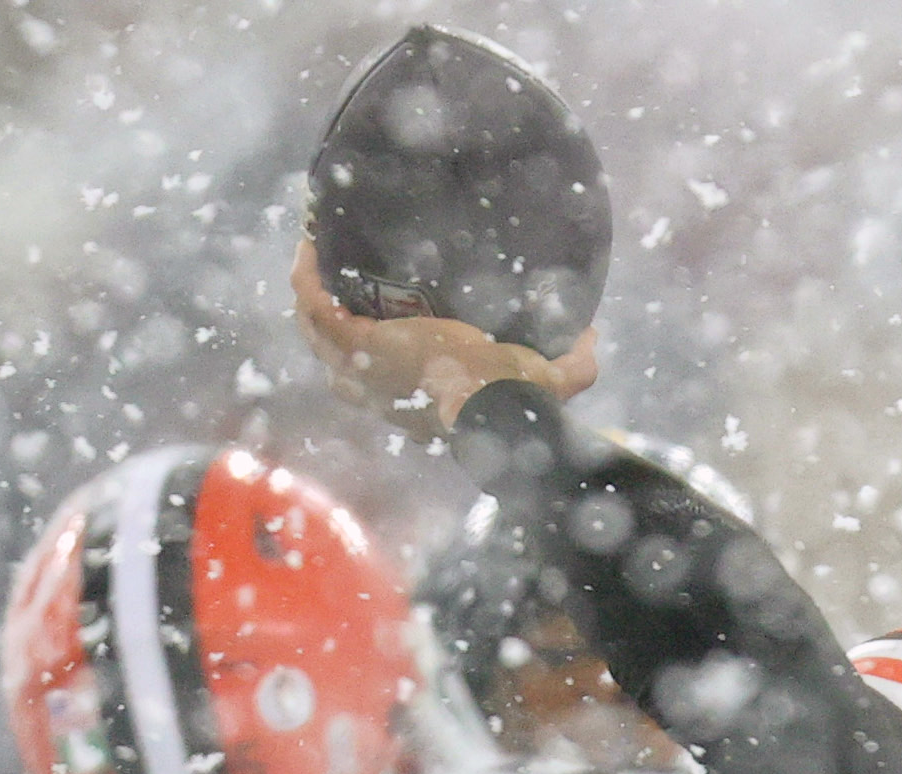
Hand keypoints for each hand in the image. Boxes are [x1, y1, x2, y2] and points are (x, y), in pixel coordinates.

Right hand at [290, 239, 597, 436]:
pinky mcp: (350, 341)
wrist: (488, 402)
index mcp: (413, 400)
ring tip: (322, 252)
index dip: (375, 345)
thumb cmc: (512, 397)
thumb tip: (592, 336)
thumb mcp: (548, 380)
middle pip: (337, 351)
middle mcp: (376, 391)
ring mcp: (357, 369)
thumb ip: (575, 365)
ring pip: (318, 328)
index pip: (380, 377)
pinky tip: (314, 242)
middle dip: (333, 314)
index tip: (381, 310)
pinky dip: (309, 274)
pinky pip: (312, 302)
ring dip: (315, 292)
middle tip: (342, 273)